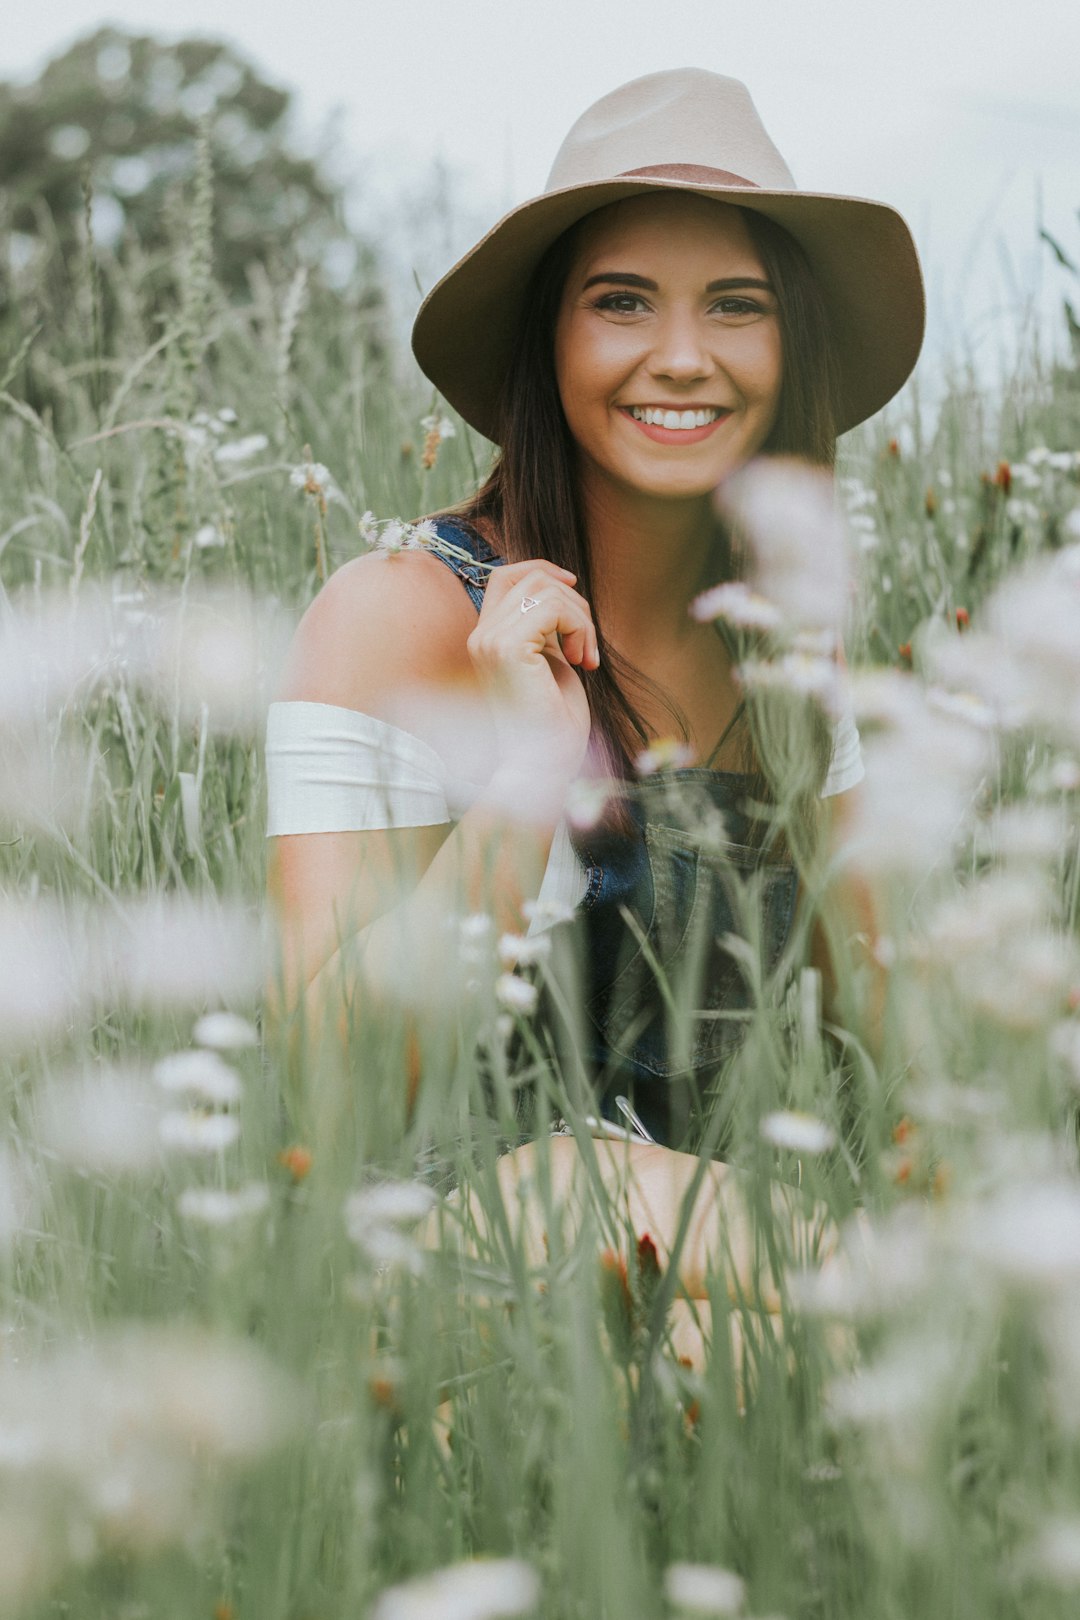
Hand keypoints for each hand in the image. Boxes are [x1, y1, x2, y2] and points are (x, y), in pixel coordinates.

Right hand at [466, 560, 598, 785]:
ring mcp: (489, 640)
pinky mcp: (506, 648)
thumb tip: (564, 587)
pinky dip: (579, 627)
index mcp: (487, 639)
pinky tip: (583, 662)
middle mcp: (480, 636)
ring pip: (546, 590)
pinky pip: (553, 608)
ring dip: (581, 619)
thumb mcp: (551, 663)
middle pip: (532, 579)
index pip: (506, 577)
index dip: (541, 569)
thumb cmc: (552, 725)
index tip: (574, 585)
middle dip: (574, 604)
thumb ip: (547, 629)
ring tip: (586, 658)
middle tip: (588, 649)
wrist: (542, 766)